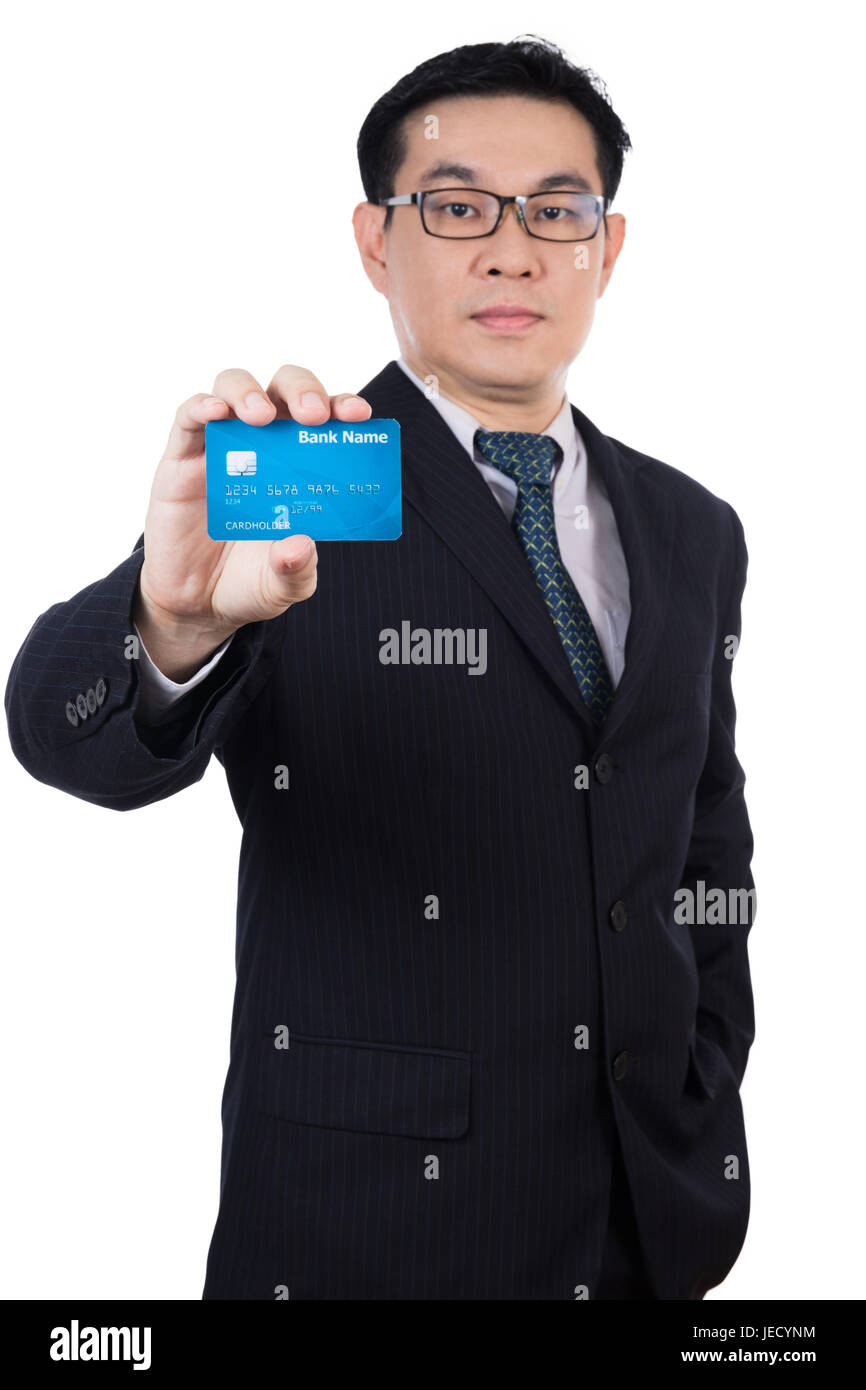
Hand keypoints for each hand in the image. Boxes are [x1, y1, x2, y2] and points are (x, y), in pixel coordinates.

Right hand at [135, 365, 371, 646]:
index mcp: (301, 465)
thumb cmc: (249, 583)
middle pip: (283, 389)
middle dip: (303, 391)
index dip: (342, 407)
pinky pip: (188, 418)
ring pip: (234, 388)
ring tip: (260, 417)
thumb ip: (296, 571)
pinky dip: (201, 406)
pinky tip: (216, 414)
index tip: (359, 415)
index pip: (326, 419)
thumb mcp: (282, 587)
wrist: (196, 605)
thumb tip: (299, 545)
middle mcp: (264, 446)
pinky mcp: (181, 460)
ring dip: (249, 393)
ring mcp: (221, 448)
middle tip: (313, 416)